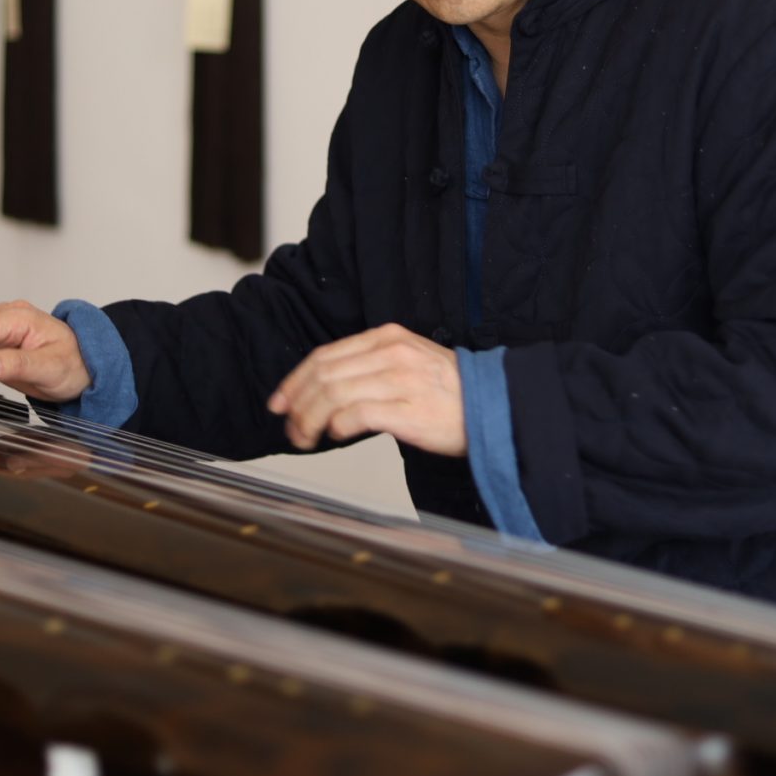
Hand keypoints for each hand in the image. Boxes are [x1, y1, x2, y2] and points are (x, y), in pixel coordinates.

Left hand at [266, 323, 466, 455]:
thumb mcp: (408, 361)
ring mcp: (401, 380)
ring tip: (306, 438)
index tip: (279, 401)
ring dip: (310, 420)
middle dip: (298, 404)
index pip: (325, 356)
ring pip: (334, 395)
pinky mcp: (409, 409)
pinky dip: (337, 426)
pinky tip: (335, 435)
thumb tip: (326, 391)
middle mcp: (392, 353)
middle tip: (290, 427)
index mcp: (388, 337)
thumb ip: (370, 367)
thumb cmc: (451, 393)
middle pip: (324, 375)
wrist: (496, 406)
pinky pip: (357, 414)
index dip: (294, 380)